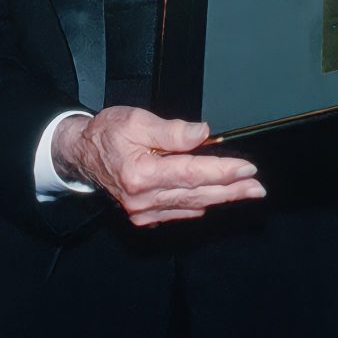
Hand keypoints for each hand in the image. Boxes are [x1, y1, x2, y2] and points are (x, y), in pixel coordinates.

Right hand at [52, 107, 263, 226]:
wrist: (80, 154)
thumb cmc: (106, 133)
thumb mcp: (136, 121)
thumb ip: (172, 131)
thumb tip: (203, 134)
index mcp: (141, 174)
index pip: (192, 174)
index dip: (223, 172)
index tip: (247, 168)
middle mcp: (142, 199)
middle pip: (197, 194)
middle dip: (231, 190)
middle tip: (257, 187)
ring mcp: (142, 211)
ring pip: (191, 205)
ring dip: (220, 198)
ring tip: (245, 191)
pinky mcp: (143, 216)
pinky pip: (178, 211)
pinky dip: (198, 204)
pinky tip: (214, 198)